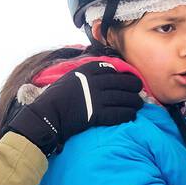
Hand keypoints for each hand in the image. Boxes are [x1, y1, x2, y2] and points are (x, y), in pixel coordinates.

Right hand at [5, 61, 143, 154]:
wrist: (46, 115)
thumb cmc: (54, 98)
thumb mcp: (69, 78)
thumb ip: (85, 75)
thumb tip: (99, 75)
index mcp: (87, 71)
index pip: (111, 69)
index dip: (123, 74)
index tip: (127, 78)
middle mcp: (94, 82)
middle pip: (122, 82)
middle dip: (134, 85)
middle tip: (139, 90)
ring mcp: (96, 98)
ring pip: (123, 98)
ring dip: (134, 102)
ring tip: (138, 104)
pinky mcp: (96, 114)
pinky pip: (118, 113)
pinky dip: (127, 114)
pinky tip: (132, 115)